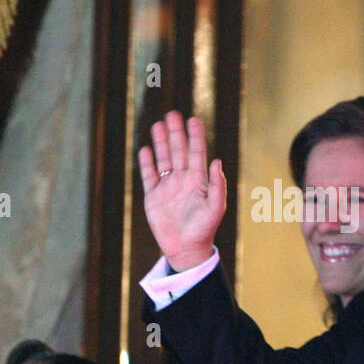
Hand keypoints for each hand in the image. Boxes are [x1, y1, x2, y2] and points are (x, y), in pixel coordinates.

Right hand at [138, 113, 226, 268]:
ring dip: (161, 142)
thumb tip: (217, 161)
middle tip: (173, 114)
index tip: (194, 119)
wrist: (186, 249)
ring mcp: (167, 187)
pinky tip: (145, 149)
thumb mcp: (216, 207)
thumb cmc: (205, 229)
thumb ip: (218, 185)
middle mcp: (183, 180)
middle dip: (176, 133)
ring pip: (163, 159)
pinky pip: (149, 176)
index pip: (196, 152)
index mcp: (198, 180)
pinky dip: (147, 163)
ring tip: (158, 124)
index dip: (195, 136)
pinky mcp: (154, 197)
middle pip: (178, 151)